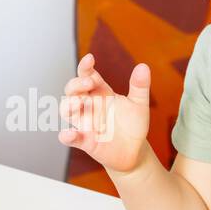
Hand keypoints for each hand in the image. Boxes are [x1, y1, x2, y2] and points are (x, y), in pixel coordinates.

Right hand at [58, 53, 150, 172]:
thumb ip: (140, 86)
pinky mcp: (85, 141)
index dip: (85, 67)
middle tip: (89, 83)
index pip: (87, 75)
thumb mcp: (139, 104)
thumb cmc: (133, 125)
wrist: (135, 151)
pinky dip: (67, 136)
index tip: (90, 59)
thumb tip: (144, 66)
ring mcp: (85, 123)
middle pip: (72, 90)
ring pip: (67, 110)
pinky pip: (71, 138)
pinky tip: (68, 134)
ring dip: (70, 105)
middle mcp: (89, 106)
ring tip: (80, 102)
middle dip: (77, 84)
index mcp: (101, 93)